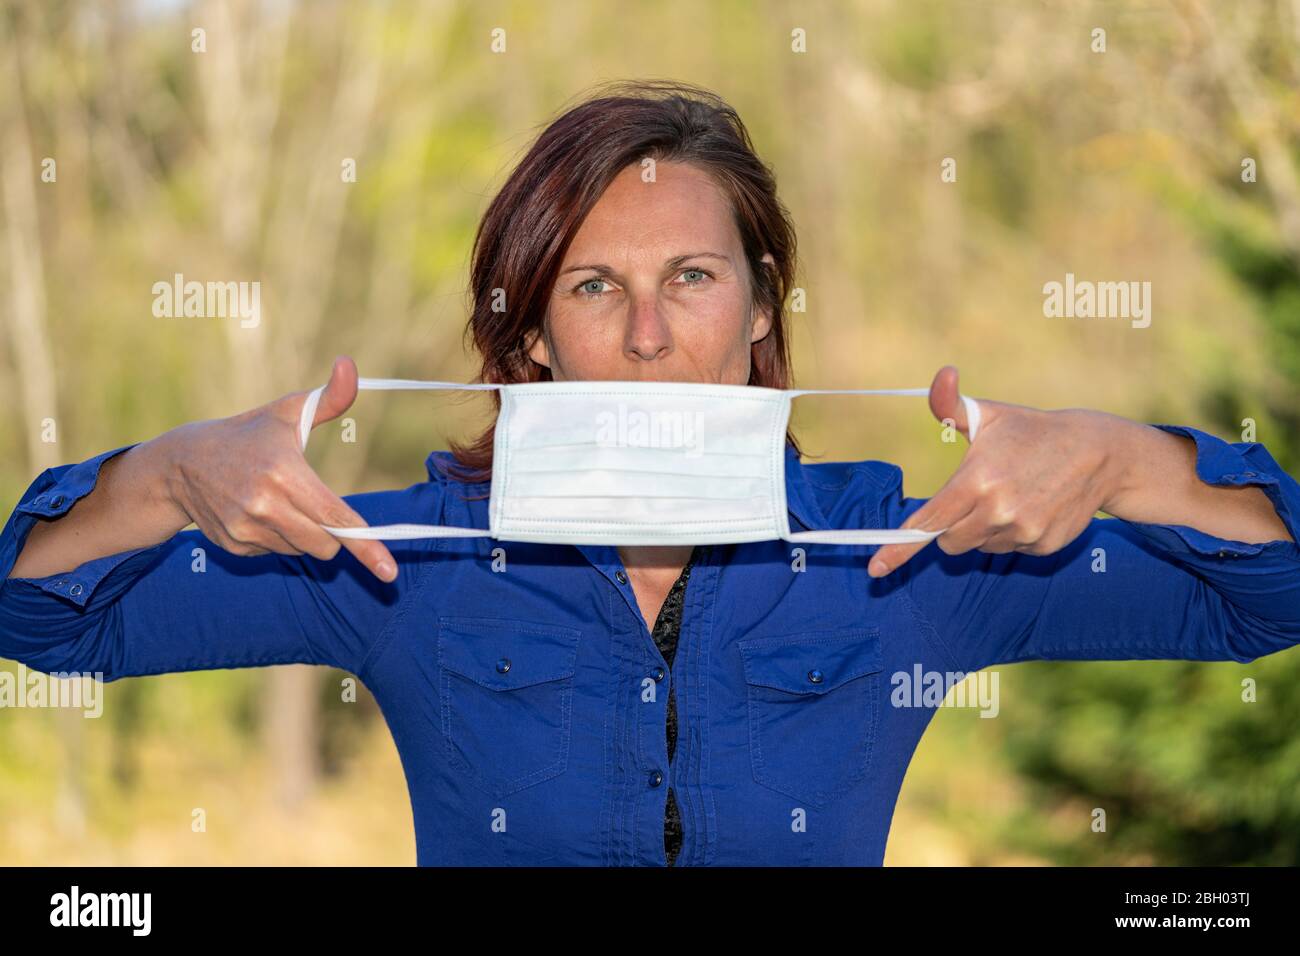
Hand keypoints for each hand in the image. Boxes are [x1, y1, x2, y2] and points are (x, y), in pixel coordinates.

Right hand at [160, 355, 397, 581]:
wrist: (181, 464)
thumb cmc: (247, 434)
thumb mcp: (287, 413)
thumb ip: (328, 398)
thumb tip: (349, 365)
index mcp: (284, 473)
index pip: (336, 518)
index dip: (366, 546)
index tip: (388, 572)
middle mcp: (263, 505)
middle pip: (324, 544)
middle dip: (331, 532)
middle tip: (312, 503)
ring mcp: (246, 529)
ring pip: (302, 550)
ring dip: (303, 533)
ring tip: (277, 501)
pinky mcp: (234, 546)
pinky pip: (275, 553)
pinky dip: (277, 539)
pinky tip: (256, 513)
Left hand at [867, 365, 1130, 577]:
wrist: (1098, 452)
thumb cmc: (1031, 431)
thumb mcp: (989, 415)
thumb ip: (951, 404)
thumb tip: (943, 374)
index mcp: (976, 480)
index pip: (928, 522)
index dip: (899, 546)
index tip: (876, 567)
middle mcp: (998, 509)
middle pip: (949, 542)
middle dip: (951, 527)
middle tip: (974, 498)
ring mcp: (1023, 530)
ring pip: (979, 547)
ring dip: (983, 530)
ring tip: (1011, 497)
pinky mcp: (1044, 545)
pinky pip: (1010, 550)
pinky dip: (1013, 535)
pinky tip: (1033, 507)